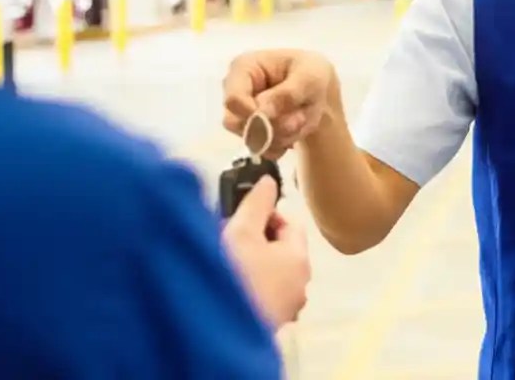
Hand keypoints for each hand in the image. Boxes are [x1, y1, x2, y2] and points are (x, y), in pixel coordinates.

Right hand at [221, 175, 310, 329]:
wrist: (216, 333)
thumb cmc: (234, 282)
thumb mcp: (242, 230)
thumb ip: (256, 202)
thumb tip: (267, 182)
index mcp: (299, 259)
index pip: (289, 223)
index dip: (265, 213)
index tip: (242, 213)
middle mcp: (298, 285)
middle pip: (277, 248)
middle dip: (252, 238)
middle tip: (226, 235)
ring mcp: (284, 306)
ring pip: (266, 272)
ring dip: (246, 261)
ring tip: (221, 258)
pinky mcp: (266, 321)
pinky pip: (257, 293)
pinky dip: (243, 284)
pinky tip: (223, 282)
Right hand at [222, 49, 337, 160]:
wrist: (319, 88)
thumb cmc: (311, 73)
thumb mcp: (308, 78)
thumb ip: (286, 94)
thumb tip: (261, 112)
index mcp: (243, 68)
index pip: (233, 99)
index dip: (252, 114)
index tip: (276, 117)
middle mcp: (236, 92)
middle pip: (237, 123)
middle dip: (272, 127)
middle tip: (299, 119)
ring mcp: (242, 114)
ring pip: (251, 139)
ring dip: (282, 136)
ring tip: (301, 119)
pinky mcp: (252, 132)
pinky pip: (262, 150)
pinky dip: (283, 145)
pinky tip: (295, 130)